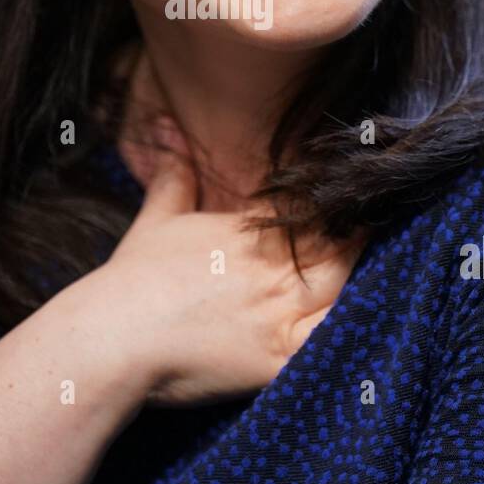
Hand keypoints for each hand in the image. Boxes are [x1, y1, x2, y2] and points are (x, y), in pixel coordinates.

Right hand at [81, 126, 364, 406]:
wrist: (111, 336)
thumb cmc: (130, 281)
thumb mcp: (154, 218)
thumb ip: (174, 177)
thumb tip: (167, 127)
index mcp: (246, 229)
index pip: (308, 205)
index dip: (332, 201)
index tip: (349, 195)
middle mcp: (268, 264)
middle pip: (334, 240)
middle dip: (353, 234)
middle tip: (370, 228)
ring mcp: (275, 310)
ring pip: (341, 280)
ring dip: (356, 271)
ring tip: (372, 267)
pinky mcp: (277, 356)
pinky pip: (329, 337)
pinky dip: (350, 324)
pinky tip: (363, 317)